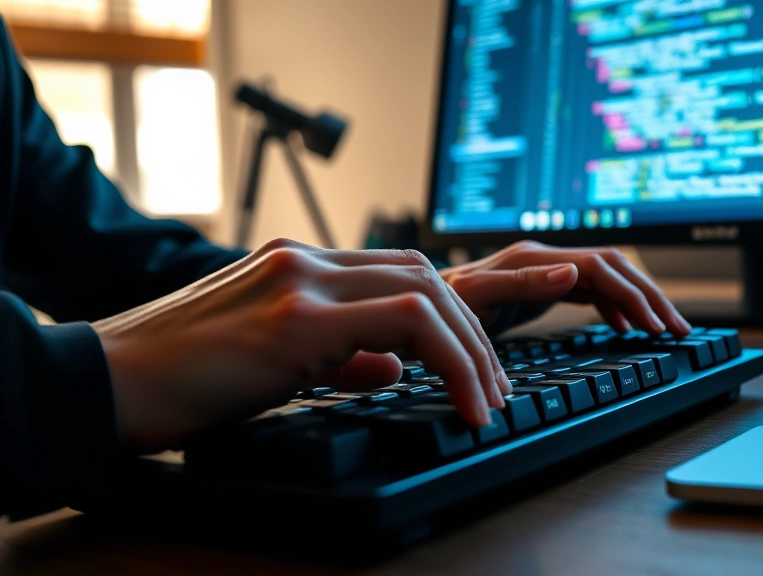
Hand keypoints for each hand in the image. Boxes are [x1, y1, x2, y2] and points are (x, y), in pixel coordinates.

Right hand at [93, 239, 511, 451]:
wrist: (103, 384)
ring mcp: (300, 282)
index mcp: (298, 266)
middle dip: (474, 332)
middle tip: (493, 386)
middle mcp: (304, 261)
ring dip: (471, 349)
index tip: (474, 365)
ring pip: (424, 291)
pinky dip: (449, 361)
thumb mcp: (274, 360)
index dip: (450, 317)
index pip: (399, 271)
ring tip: (486, 399)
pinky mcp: (295, 319)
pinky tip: (461, 401)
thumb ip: (339, 354)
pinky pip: (404, 323)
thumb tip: (392, 365)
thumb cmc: (181, 378)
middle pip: (423, 274)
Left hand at [441, 241, 689, 336]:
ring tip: (664, 329)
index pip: (603, 268)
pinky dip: (615, 307)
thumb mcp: (476, 296)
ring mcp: (545, 271)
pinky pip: (591, 290)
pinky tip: (624, 326)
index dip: (635, 296)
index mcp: (535, 259)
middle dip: (650, 296)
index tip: (658, 326)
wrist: (419, 306)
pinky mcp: (542, 286)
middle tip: (679, 329)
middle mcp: (545, 260)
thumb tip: (572, 270)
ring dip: (639, 302)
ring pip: (608, 279)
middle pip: (615, 268)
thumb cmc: (442, 304)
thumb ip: (522, 283)